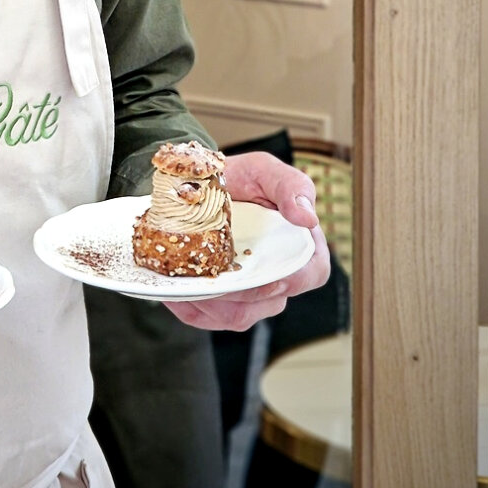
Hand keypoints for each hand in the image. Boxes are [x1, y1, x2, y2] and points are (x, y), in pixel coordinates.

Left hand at [163, 150, 330, 331]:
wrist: (195, 185)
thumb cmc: (237, 177)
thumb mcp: (264, 170)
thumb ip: (292, 186)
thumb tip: (308, 218)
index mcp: (297, 246)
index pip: (310, 273)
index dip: (294, 277)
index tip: (271, 272)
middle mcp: (276, 277)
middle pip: (268, 302)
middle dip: (242, 292)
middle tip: (214, 272)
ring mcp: (247, 295)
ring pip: (237, 315)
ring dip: (213, 300)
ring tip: (189, 275)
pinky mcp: (216, 305)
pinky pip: (205, 317)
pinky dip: (189, 304)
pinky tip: (176, 285)